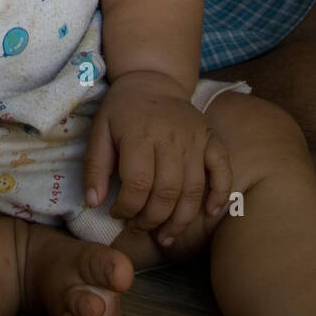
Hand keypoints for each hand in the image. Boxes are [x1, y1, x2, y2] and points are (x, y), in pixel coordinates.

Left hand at [83, 72, 231, 245]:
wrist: (152, 79)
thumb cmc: (122, 110)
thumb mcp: (99, 131)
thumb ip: (95, 166)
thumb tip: (94, 203)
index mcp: (139, 133)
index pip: (137, 183)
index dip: (127, 207)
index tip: (118, 214)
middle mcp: (171, 137)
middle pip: (166, 192)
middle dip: (151, 219)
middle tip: (139, 227)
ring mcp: (195, 138)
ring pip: (193, 190)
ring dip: (180, 220)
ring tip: (165, 236)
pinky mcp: (211, 139)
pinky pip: (222, 169)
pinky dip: (220, 194)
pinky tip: (209, 213)